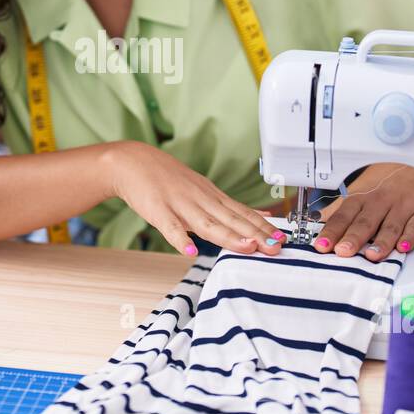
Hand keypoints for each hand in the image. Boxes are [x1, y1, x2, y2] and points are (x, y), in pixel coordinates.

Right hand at [105, 141, 285, 256]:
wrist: (132, 162)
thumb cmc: (166, 178)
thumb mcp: (200, 189)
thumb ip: (224, 208)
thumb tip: (255, 219)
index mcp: (211, 196)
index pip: (242, 212)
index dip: (262, 225)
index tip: (281, 238)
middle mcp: (200, 199)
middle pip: (231, 219)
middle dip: (255, 234)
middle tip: (275, 247)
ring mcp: (179, 205)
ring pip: (207, 224)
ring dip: (228, 237)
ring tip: (247, 248)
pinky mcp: (157, 211)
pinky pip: (170, 228)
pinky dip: (180, 240)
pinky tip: (190, 252)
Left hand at [312, 163, 413, 260]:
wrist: (413, 165)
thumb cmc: (382, 186)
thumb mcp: (357, 193)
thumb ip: (338, 212)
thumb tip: (315, 225)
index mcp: (360, 199)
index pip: (343, 216)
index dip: (332, 231)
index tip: (322, 245)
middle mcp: (380, 202)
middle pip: (365, 222)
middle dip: (353, 237)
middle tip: (343, 251)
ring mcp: (402, 207)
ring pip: (391, 226)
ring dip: (381, 242)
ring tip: (372, 255)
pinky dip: (411, 237)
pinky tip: (403, 247)